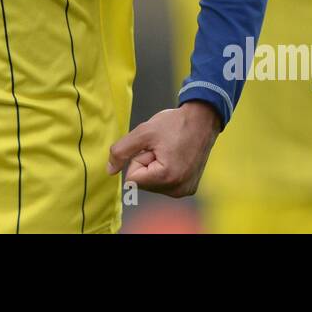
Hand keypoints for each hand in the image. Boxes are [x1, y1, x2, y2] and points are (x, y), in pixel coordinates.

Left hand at [106, 100, 221, 196]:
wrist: (202, 120)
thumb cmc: (174, 124)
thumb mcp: (143, 132)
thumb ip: (121, 151)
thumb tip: (109, 171)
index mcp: (166, 177)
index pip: (132, 178)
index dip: (139, 158)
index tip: (154, 147)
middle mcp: (177, 190)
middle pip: (142, 183)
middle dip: (147, 163)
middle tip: (163, 147)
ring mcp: (184, 190)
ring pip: (152, 184)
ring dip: (155, 167)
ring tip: (170, 151)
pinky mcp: (189, 188)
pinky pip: (164, 184)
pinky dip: (165, 171)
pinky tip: (176, 157)